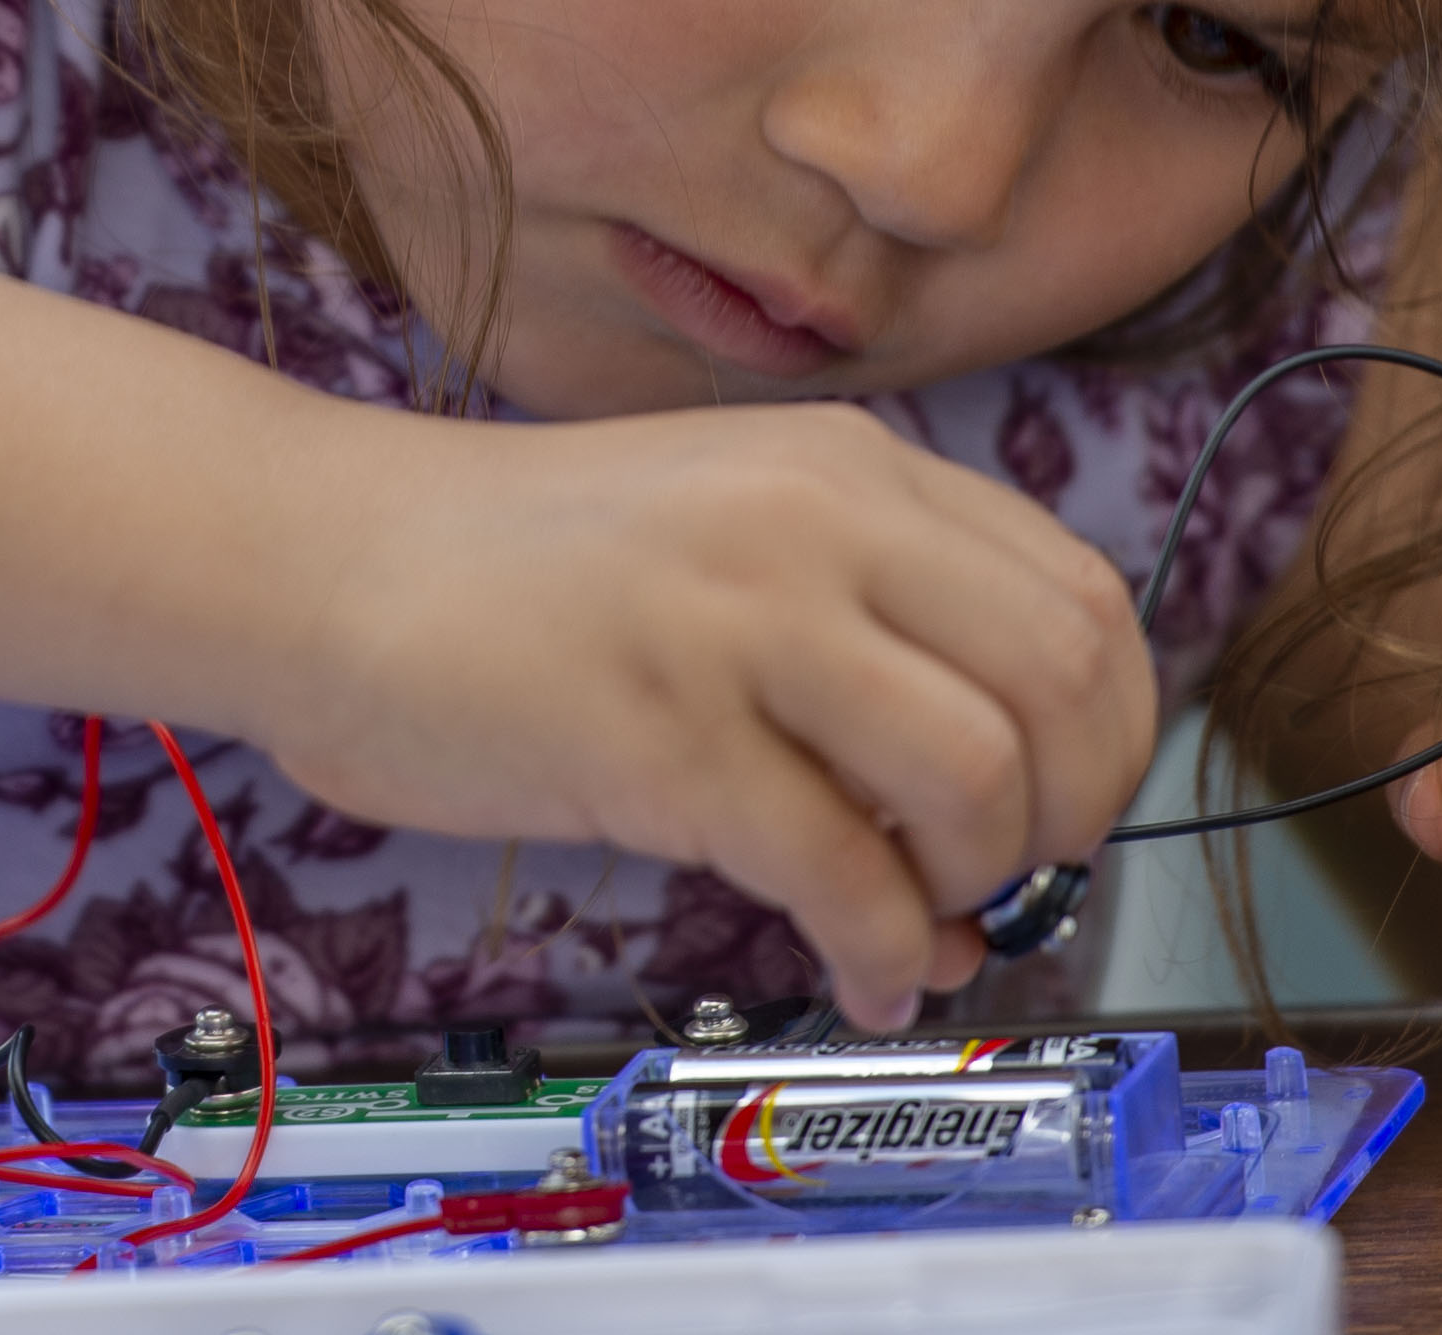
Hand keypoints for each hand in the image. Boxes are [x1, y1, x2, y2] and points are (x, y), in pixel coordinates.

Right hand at [253, 399, 1156, 1030]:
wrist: (330, 553)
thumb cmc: (528, 565)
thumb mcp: (737, 531)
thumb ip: (871, 642)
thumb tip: (999, 836)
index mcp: (856, 466)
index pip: (1081, 596)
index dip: (1111, 731)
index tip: (1071, 805)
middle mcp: (821, 520)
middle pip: (1063, 676)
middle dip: (1074, 811)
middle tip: (1017, 877)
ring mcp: (740, 619)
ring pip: (975, 771)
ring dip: (980, 882)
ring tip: (927, 920)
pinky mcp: (659, 733)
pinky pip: (835, 867)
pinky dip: (881, 951)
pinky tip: (860, 975)